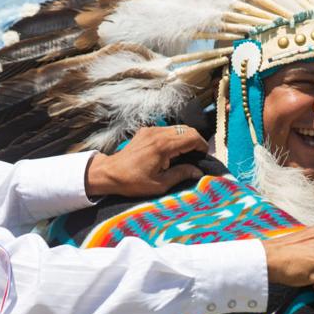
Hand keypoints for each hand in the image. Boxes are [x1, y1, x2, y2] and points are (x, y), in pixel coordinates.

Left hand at [85, 126, 206, 197]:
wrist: (109, 173)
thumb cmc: (133, 182)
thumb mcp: (159, 184)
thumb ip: (181, 175)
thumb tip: (198, 172)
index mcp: (163, 146)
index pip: (192, 137)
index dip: (202, 146)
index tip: (203, 157)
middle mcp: (158, 133)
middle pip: (187, 130)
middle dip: (196, 142)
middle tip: (196, 157)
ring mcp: (151, 130)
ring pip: (178, 128)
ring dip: (185, 139)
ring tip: (184, 156)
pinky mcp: (145, 131)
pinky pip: (167, 130)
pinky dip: (174, 138)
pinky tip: (171, 152)